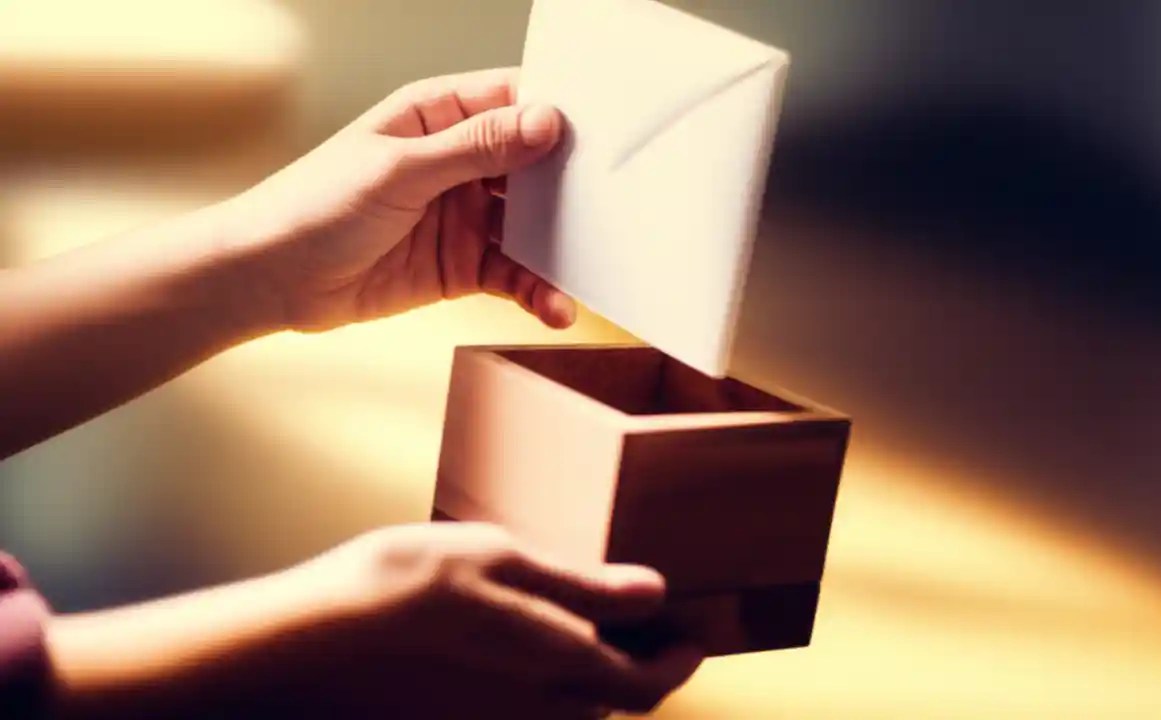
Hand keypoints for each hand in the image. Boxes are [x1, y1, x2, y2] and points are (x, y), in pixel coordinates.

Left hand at [218, 67, 574, 331]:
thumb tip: (545, 122)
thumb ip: (475, 148)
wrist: (271, 280)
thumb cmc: (314, 206)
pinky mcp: (462, 264)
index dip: (558, 115)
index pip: (513, 102)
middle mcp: (458, 161)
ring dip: (560, 248)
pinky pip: (514, 274)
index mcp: (438, 115)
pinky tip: (555, 307)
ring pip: (531, 225)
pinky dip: (537, 290)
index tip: (603, 136)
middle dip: (572, 187)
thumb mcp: (400, 170)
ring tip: (588, 272)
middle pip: (534, 165)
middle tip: (614, 209)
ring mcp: (463, 214)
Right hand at [294, 523, 704, 717]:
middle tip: (637, 627)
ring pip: (565, 716)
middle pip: (609, 705)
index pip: (648, 685)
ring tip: (574, 637)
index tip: (694, 635)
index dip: (680, 661)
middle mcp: (536, 715)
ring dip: (586, 684)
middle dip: (635, 671)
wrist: (307, 647)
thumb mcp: (503, 561)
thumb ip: (584, 586)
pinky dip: (534, 695)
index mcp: (560, 666)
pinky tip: (508, 659)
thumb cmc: (407, 587)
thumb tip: (655, 592)